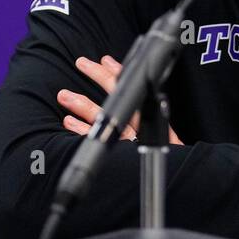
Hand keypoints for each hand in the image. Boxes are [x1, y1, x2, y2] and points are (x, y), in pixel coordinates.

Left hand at [57, 54, 183, 144]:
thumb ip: (149, 119)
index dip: (118, 73)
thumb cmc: (167, 154)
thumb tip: (137, 99)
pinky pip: (98, 141)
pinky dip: (82, 130)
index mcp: (149, 118)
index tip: (106, 61)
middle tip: (82, 64)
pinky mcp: (119, 154)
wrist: (173, 176)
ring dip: (83, 104)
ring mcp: (128, 140)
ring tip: (65, 95)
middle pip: (118, 98)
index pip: (133, 89)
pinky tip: (70, 122)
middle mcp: (139, 127)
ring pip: (105, 118)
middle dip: (100, 78)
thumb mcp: (163, 134)